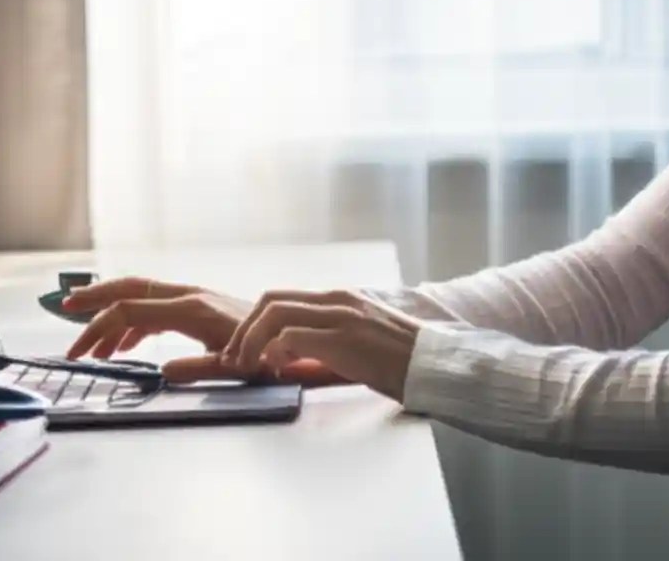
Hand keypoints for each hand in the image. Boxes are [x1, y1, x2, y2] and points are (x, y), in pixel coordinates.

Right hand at [62, 277, 345, 385]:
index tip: (77, 350)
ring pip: (141, 299)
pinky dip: (134, 324)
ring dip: (113, 317)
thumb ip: (195, 368)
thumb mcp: (232, 368)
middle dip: (94, 298)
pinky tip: (125, 345)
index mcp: (191, 308)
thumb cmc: (269, 356)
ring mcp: (194, 299)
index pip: (129, 311)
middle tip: (63, 308)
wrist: (297, 341)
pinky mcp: (200, 309)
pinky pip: (156, 309)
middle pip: (129, 289)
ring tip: (91, 344)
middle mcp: (189, 296)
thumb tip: (161, 371)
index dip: (97, 328)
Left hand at [219, 290, 419, 401]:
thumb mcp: (361, 340)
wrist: (435, 365)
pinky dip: (275, 352)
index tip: (242, 347)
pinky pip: (291, 336)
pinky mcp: (342, 339)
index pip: (283, 298)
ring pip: (274, 314)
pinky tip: (278, 370)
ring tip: (246, 365)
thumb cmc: (402, 361)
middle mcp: (336, 301)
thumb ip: (329, 338)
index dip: (254, 322)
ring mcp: (339, 317)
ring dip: (251, 341)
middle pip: (271, 300)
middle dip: (243, 329)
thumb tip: (293, 355)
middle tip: (233, 356)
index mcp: (340, 299)